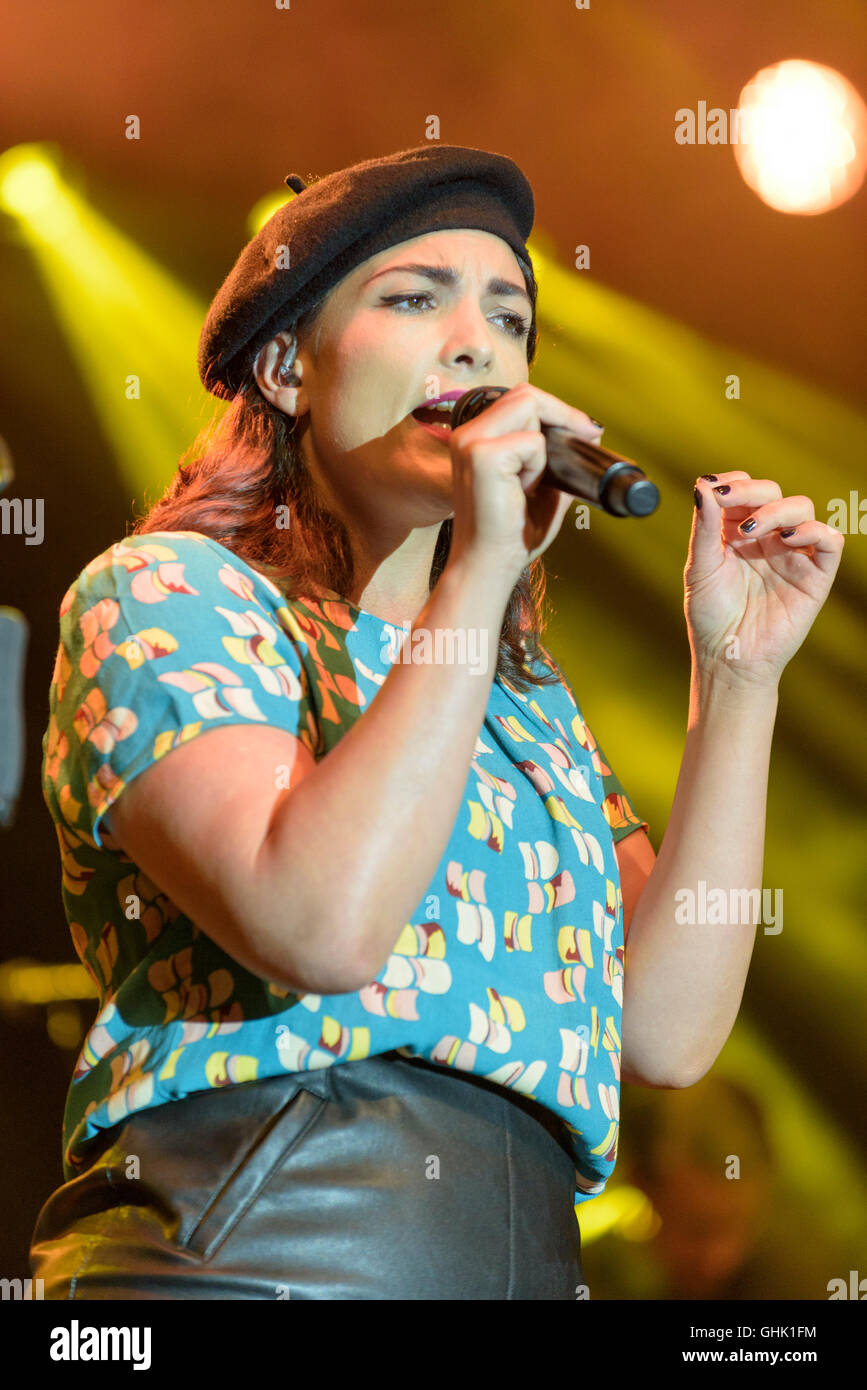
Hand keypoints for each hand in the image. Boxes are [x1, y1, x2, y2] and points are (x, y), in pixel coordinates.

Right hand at [447, 382, 600, 585]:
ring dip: (545, 442)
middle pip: (525, 393)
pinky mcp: (482, 456)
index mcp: (476, 438)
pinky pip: (532, 443)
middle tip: (584, 437)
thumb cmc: (510, 534)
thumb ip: (559, 457)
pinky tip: (523, 491)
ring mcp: (471, 442)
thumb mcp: (542, 487)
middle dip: (562, 413)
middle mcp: (468, 434)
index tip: (584, 430)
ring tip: (534, 480)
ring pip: (529, 406)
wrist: (489, 566)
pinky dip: (538, 466)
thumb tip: (589, 430)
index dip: (556, 409)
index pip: (520, 399)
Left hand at [685, 472, 844, 688]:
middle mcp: (767, 540)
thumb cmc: (710, 618)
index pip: (745, 491)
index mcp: (737, 534)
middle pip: (773, 493)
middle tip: (729, 503)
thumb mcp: (700, 568)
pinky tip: (786, 539)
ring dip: (777, 510)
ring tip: (751, 532)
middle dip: (751, 492)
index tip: (715, 489)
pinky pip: (829, 541)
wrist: (728, 659)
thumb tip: (702, 485)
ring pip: (802, 508)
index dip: (734, 483)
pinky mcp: (814, 576)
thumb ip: (703, 527)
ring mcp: (792, 555)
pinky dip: (814, 531)